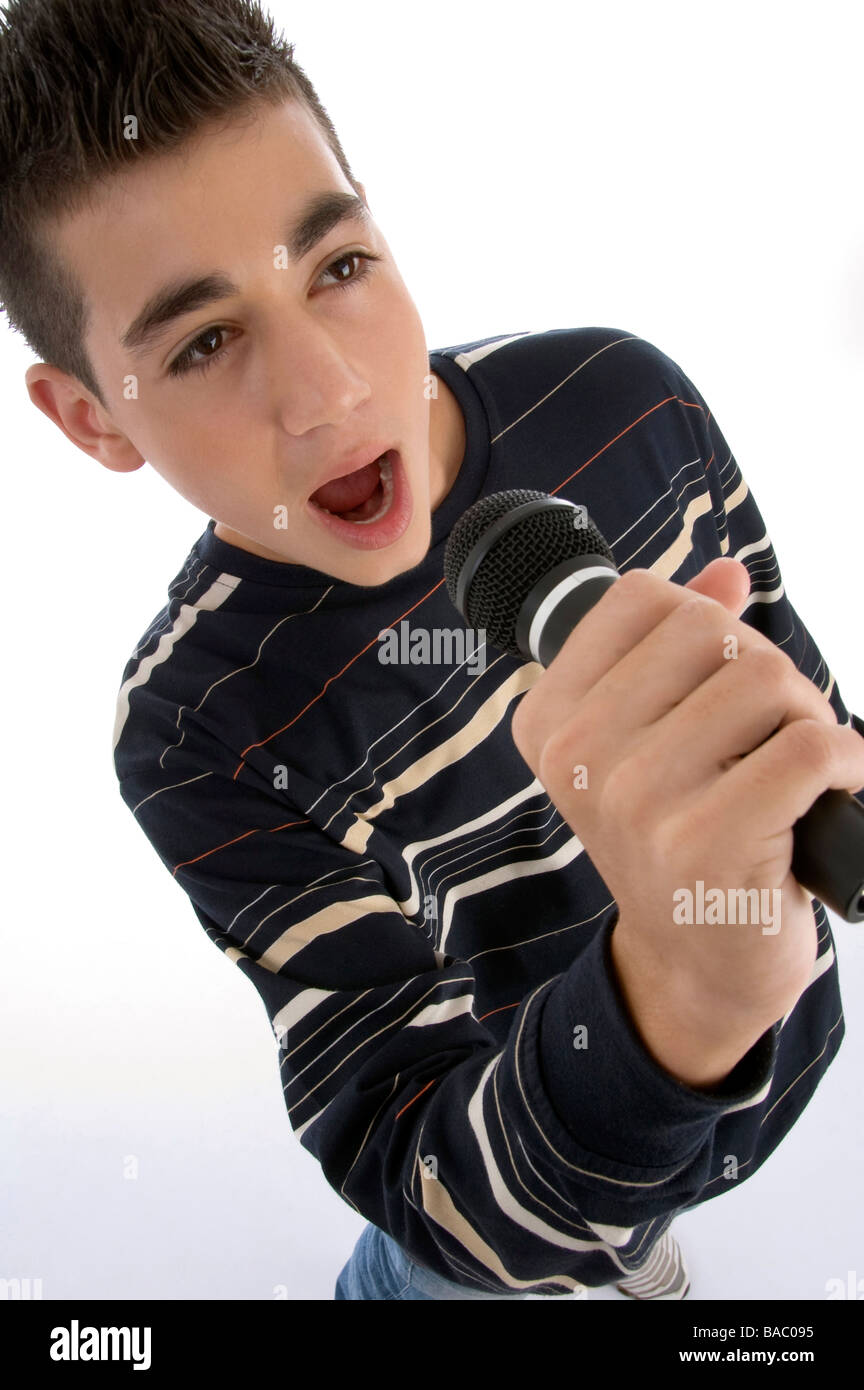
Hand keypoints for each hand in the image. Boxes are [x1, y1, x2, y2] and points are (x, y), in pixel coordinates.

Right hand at [511, 557, 863, 1033]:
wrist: (698, 960)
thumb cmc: (681, 839)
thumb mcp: (654, 742)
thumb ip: (679, 652)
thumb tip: (725, 572)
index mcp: (552, 721)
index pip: (640, 599)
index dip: (706, 621)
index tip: (720, 678)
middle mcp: (579, 757)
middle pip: (711, 631)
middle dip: (767, 669)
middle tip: (774, 727)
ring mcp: (636, 801)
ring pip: (766, 681)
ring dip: (808, 716)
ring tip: (798, 764)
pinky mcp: (706, 842)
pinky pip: (809, 746)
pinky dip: (846, 759)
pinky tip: (832, 789)